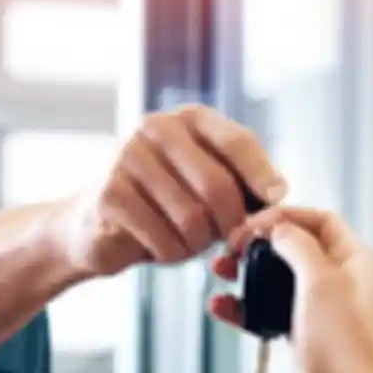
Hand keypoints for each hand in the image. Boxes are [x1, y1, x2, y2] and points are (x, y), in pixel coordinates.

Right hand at [57, 104, 286, 277]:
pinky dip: (172, 253)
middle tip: (228, 240)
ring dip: (198, 243)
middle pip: (217, 185)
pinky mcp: (109, 193)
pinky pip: (163, 237)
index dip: (262, 175)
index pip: (237, 142)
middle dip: (230, 223)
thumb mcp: (205, 182)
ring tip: (189, 242)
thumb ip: (240, 181)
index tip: (278, 200)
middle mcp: (156, 127)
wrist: (94, 225)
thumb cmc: (164, 204)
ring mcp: (128, 157)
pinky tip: (164, 248)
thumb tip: (277, 193)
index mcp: (188, 119)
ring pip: (191, 217)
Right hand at [208, 207, 372, 372]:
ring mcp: (323, 312)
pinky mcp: (306, 339)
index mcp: (355, 260)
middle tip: (229, 249)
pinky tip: (222, 308)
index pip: (319, 220)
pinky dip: (245, 309)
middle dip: (258, 246)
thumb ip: (298, 245)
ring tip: (219, 274)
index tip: (250, 224)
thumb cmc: (350, 346)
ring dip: (246, 276)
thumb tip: (279, 228)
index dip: (283, 216)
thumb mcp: (321, 281)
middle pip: (294, 248)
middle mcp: (341, 282)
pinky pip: (270, 314)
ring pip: (277, 282)